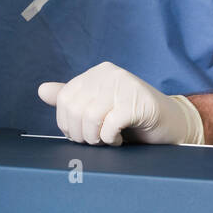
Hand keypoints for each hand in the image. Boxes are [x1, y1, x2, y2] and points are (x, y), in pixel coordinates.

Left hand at [37, 61, 204, 145]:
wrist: (170, 123)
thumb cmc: (131, 118)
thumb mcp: (98, 107)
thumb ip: (72, 98)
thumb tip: (42, 90)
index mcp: (97, 73)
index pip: (64, 99)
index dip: (67, 124)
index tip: (81, 134)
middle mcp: (109, 73)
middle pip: (75, 110)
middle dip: (81, 134)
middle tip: (95, 140)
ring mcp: (125, 85)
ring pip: (90, 118)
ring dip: (95, 138)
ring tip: (106, 140)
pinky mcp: (138, 102)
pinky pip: (109, 124)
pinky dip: (110, 138)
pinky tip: (118, 138)